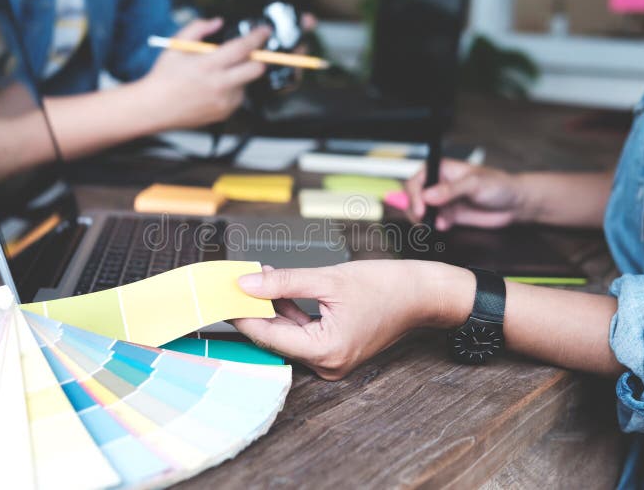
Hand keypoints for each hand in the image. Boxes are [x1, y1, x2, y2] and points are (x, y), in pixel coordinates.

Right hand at [140, 18, 269, 128]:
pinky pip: (238, 97)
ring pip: (246, 83)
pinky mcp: (224, 113)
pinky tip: (212, 89)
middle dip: (257, 58)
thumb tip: (218, 22)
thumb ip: (198, 28)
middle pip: (256, 69)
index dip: (257, 38)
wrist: (154, 108)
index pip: (242, 49)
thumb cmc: (163, 77)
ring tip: (215, 76)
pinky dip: (232, 89)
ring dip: (239, 75)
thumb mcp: (176, 45)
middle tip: (248, 53)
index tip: (264, 31)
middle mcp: (219, 85)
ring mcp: (223, 102)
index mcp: (207, 65)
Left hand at [233, 261, 473, 379]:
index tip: (220, 298)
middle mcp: (327, 364)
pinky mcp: (336, 349)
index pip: (269, 336)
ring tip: (254, 279)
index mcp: (325, 351)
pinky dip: (290, 311)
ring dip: (272, 308)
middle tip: (232, 285)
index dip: (242, 315)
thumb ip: (284, 284)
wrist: (424, 294)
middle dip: (254, 310)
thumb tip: (246, 284)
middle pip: (277, 338)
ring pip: (289, 334)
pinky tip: (276, 288)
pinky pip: (304, 332)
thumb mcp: (329, 279)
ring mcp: (332, 359)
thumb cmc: (386, 286)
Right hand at [405, 158, 526, 230]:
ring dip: (425, 220)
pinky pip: (434, 221)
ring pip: (422, 211)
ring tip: (438, 224)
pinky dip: (435, 226)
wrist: (515, 204)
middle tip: (424, 221)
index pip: (417, 180)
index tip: (421, 209)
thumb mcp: (475, 184)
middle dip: (416, 210)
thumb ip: (450, 190)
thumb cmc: (499, 185)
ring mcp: (443, 201)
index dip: (414, 195)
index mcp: (442, 170)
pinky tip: (445, 226)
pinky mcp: (449, 215)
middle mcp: (440, 184)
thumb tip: (427, 195)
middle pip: (415, 197)